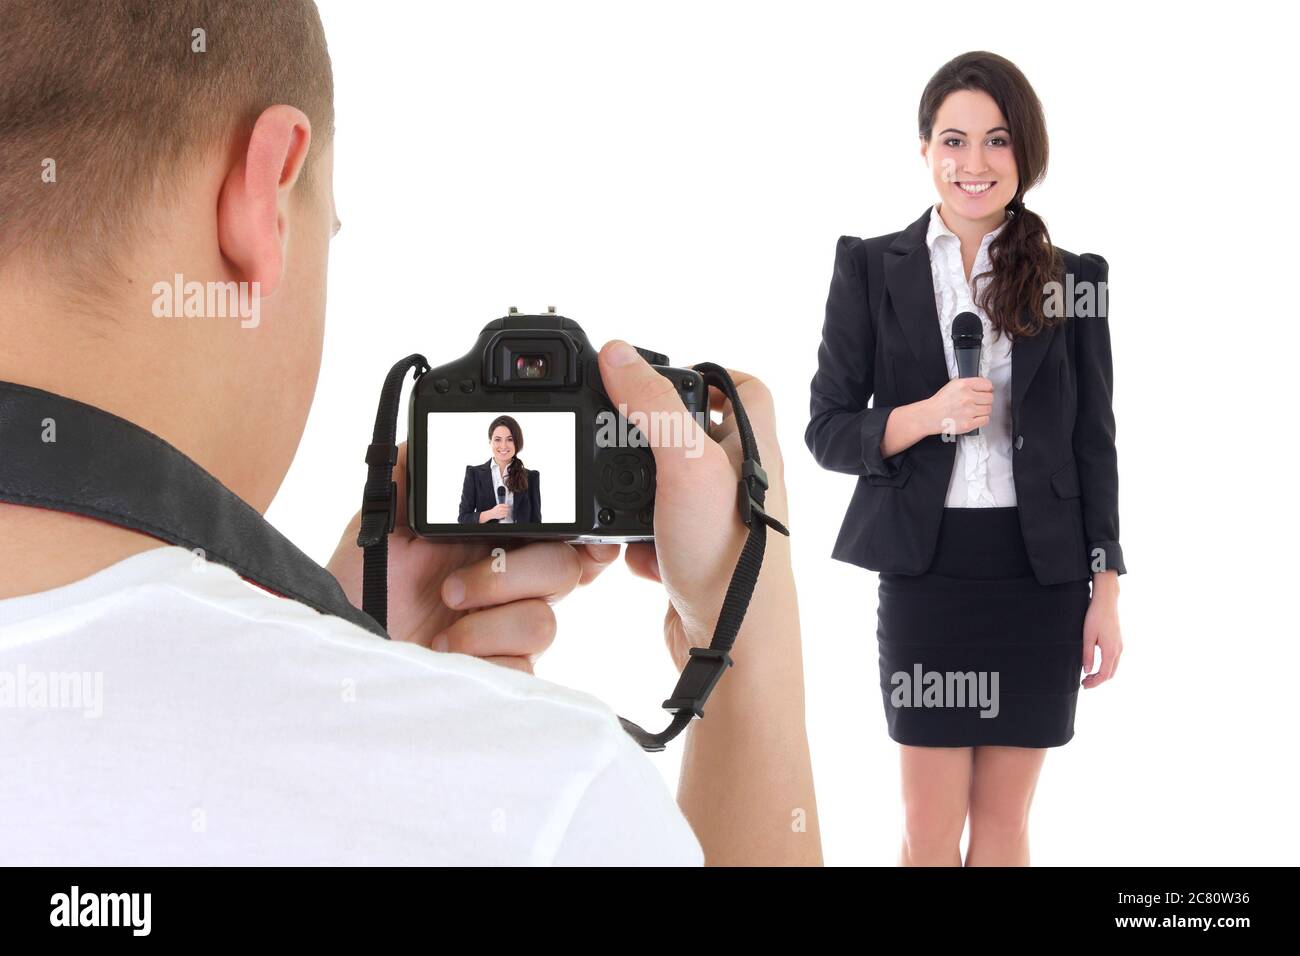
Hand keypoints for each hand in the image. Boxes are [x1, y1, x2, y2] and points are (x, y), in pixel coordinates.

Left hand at [327, 443, 618, 672]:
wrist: (340, 648)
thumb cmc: (356, 588)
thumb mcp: (382, 519)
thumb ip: (415, 471)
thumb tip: (432, 429)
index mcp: (492, 541)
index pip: (561, 531)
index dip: (579, 529)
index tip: (573, 528)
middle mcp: (508, 585)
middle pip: (567, 568)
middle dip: (513, 573)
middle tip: (455, 585)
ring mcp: (506, 632)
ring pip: (546, 619)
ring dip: (488, 617)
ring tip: (442, 619)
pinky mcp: (502, 674)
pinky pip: (524, 664)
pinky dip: (481, 652)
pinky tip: (445, 653)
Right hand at [596, 340, 793, 670]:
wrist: (730, 647)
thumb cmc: (729, 557)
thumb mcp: (686, 463)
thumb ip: (652, 405)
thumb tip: (618, 353)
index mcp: (753, 446)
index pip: (743, 387)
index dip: (706, 373)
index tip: (662, 378)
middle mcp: (742, 480)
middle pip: (694, 433)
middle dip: (651, 440)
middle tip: (621, 441)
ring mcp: (719, 520)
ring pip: (666, 486)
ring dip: (637, 494)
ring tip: (625, 504)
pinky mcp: (696, 555)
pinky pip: (656, 532)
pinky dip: (638, 540)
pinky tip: (639, 553)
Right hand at [925, 376, 992, 436]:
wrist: (930, 416)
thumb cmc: (941, 402)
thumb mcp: (953, 385)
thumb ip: (970, 384)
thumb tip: (986, 387)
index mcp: (963, 385)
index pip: (987, 385)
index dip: (987, 389)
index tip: (985, 392)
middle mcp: (967, 397)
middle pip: (990, 398)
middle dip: (985, 400)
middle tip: (977, 402)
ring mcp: (968, 412)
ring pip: (988, 409)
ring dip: (983, 410)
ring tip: (973, 410)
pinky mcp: (968, 424)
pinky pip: (985, 420)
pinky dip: (981, 419)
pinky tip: (973, 417)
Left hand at [1082, 574, 1121, 687]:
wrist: (1106, 602)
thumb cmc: (1095, 617)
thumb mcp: (1087, 637)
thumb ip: (1087, 655)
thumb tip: (1087, 671)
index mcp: (1111, 651)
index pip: (1104, 674)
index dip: (1095, 683)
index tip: (1084, 685)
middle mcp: (1118, 650)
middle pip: (1111, 673)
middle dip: (1098, 680)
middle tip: (1084, 682)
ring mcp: (1120, 646)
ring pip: (1113, 667)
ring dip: (1102, 674)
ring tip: (1088, 676)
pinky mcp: (1118, 642)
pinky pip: (1114, 660)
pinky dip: (1106, 667)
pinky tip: (1096, 665)